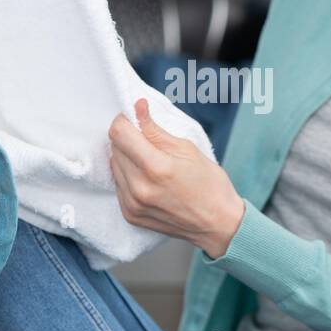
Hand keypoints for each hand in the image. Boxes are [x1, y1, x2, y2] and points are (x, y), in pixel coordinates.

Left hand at [109, 98, 244, 258]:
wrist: (217, 224)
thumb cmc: (209, 184)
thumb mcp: (187, 149)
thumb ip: (155, 130)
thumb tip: (137, 107)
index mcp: (156, 167)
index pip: (119, 133)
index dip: (125, 120)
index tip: (135, 119)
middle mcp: (140, 188)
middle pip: (114, 148)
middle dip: (128, 138)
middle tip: (148, 141)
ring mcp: (132, 204)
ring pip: (114, 165)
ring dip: (127, 157)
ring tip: (150, 162)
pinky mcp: (129, 214)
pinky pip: (119, 184)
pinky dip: (129, 176)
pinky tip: (148, 179)